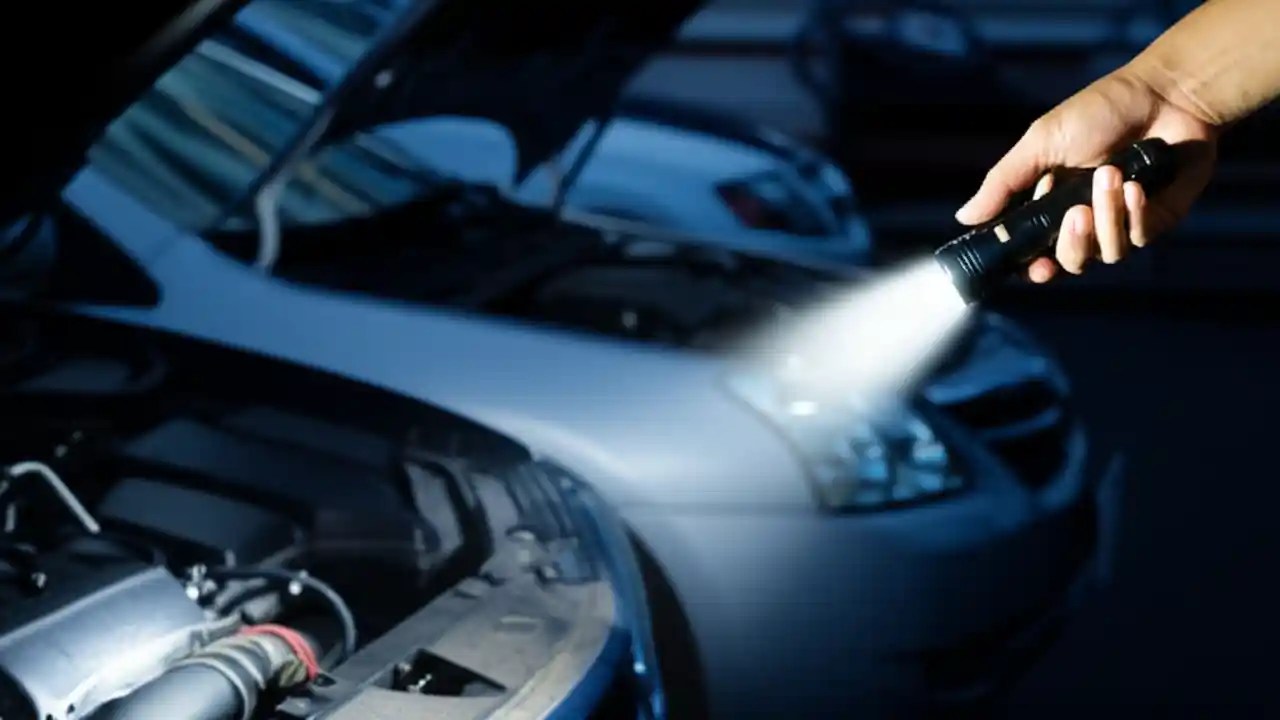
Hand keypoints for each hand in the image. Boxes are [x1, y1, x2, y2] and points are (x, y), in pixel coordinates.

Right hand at [954, 68, 1218, 281]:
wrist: (1166, 95)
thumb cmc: (1100, 111)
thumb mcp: (1041, 143)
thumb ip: (1003, 183)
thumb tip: (963, 218)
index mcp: (1050, 205)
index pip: (1033, 253)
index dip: (1031, 268)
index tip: (1033, 267)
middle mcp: (1085, 220)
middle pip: (1069, 263)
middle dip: (1071, 244)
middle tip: (1075, 214)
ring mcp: (1121, 223)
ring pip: (1106, 254)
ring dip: (1106, 218)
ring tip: (1112, 175)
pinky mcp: (1155, 220)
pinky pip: (1139, 238)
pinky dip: (1134, 213)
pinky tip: (1136, 184)